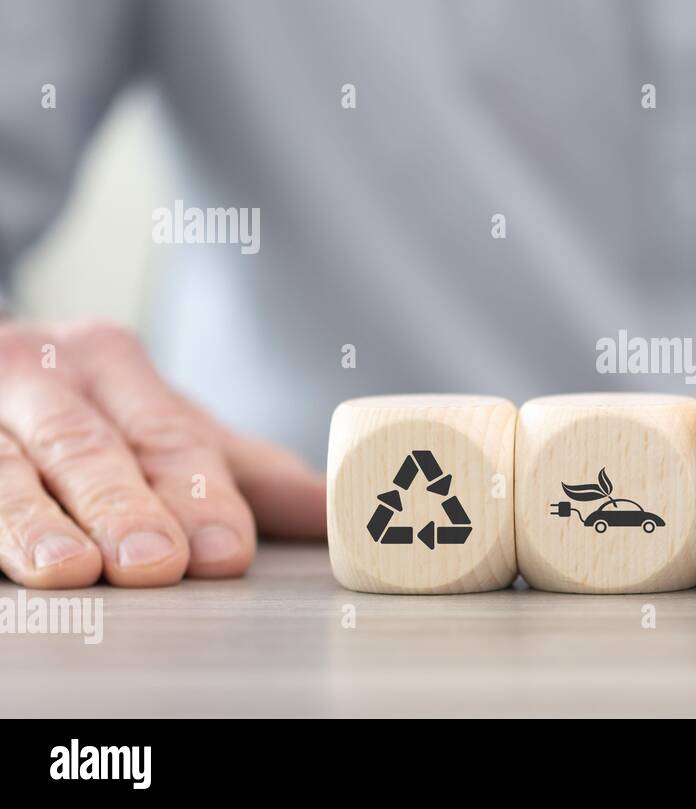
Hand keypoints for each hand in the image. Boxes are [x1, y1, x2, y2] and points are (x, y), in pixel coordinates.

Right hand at [0, 321, 324, 587]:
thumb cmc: (91, 411)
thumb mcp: (169, 430)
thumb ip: (250, 474)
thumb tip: (344, 510)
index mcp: (113, 363)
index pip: (166, 436)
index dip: (198, 496)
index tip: (225, 552)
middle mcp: (41, 374)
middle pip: (88, 448)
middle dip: (123, 508)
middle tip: (155, 564)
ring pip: (5, 467)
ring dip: (34, 522)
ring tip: (68, 571)